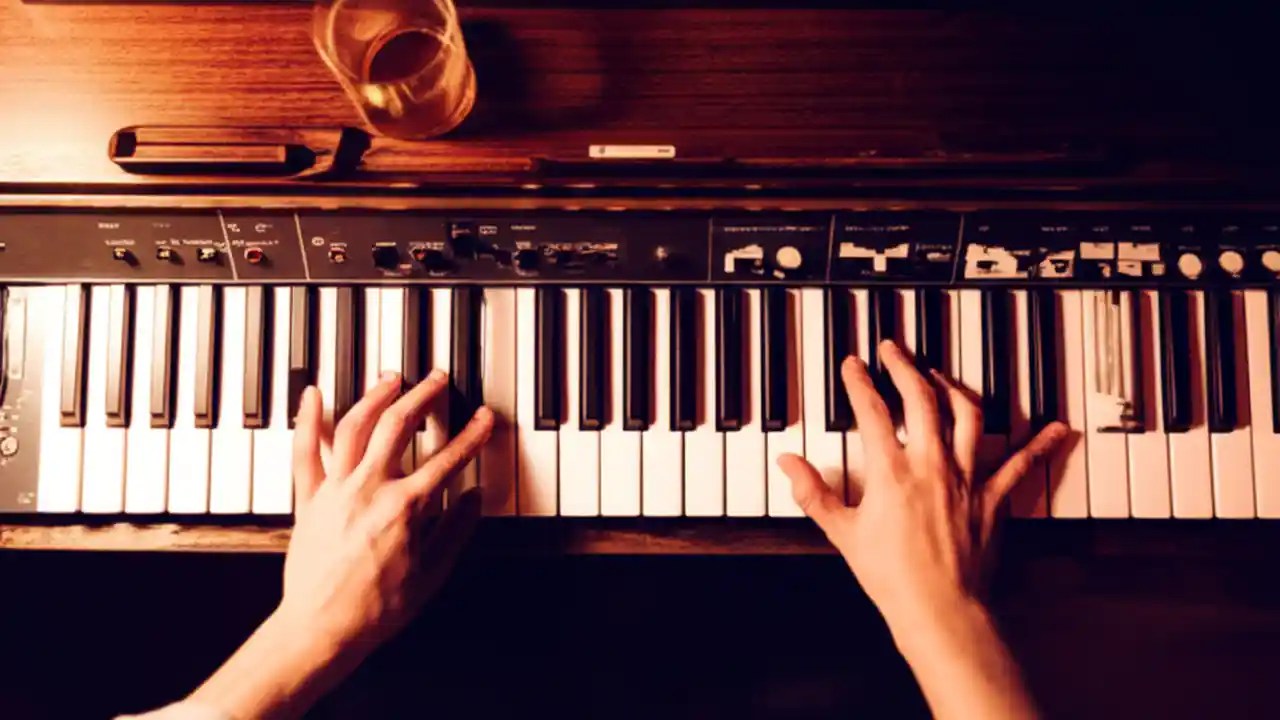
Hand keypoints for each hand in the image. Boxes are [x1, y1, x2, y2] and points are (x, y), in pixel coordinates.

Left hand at [281, 370, 494, 650]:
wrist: (321, 630)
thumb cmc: (375, 610)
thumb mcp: (431, 575)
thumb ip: (456, 531)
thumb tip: (476, 499)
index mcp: (404, 508)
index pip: (447, 459)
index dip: (471, 434)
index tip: (484, 418)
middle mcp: (369, 489)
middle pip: (397, 426)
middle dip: (422, 396)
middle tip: (437, 379)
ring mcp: (335, 490)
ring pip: (354, 427)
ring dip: (374, 396)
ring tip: (391, 378)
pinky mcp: (308, 500)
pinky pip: (304, 452)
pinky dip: (307, 420)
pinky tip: (312, 395)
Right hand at [779, 340, 1067, 629]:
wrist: (939, 609)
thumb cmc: (891, 577)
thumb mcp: (841, 532)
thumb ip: (814, 492)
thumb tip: (788, 463)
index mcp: (891, 473)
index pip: (872, 411)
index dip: (860, 382)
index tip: (854, 365)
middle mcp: (931, 465)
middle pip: (921, 399)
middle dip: (904, 367)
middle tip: (894, 350)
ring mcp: (965, 478)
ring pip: (966, 416)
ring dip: (953, 387)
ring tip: (940, 374)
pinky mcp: (992, 498)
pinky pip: (1020, 465)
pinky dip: (1039, 444)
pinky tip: (1057, 428)